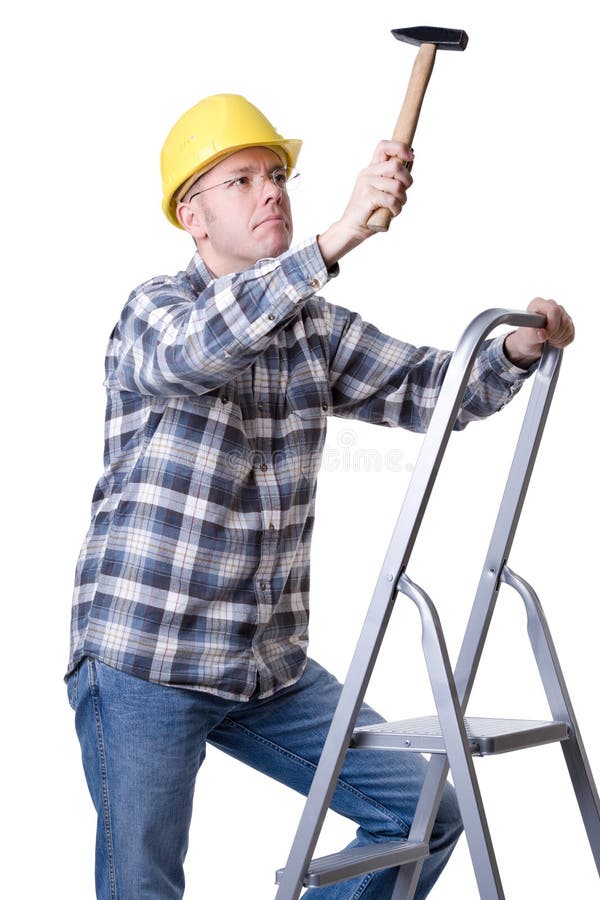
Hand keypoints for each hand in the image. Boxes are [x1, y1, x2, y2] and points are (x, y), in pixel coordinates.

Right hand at [317, 141, 413, 267]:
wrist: (352, 229)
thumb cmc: (371, 212)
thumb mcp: (383, 191)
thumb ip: (394, 178)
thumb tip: (411, 160)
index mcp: (371, 169)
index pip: (384, 146)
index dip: (401, 148)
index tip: (411, 158)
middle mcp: (367, 173)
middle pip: (396, 166)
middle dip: (407, 180)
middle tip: (403, 193)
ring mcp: (366, 183)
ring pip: (396, 185)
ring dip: (402, 200)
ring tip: (395, 207)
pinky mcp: (367, 196)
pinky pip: (391, 199)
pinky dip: (396, 209)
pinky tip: (390, 213)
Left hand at [504, 298, 574, 367]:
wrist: (530, 344)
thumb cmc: (526, 338)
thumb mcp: (525, 338)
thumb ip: (532, 334)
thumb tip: (542, 333)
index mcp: (538, 303)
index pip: (554, 310)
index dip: (552, 325)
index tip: (543, 335)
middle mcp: (551, 305)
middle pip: (563, 320)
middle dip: (554, 334)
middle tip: (544, 339)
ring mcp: (562, 313)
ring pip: (568, 327)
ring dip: (557, 339)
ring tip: (547, 340)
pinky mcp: (568, 323)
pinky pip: (570, 335)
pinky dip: (562, 342)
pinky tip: (553, 341)